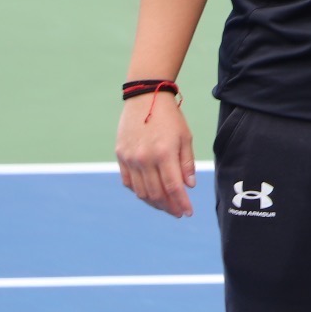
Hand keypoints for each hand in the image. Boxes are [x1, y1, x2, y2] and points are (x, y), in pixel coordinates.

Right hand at [116, 91, 196, 217]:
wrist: (145, 98)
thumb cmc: (170, 117)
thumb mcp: (185, 137)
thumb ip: (186, 163)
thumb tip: (189, 186)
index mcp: (164, 153)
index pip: (173, 187)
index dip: (181, 203)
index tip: (188, 212)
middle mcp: (145, 159)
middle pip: (156, 193)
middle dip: (169, 206)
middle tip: (178, 212)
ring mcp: (130, 159)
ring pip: (141, 192)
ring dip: (154, 203)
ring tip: (165, 206)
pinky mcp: (121, 156)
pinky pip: (129, 182)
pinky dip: (139, 192)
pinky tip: (149, 194)